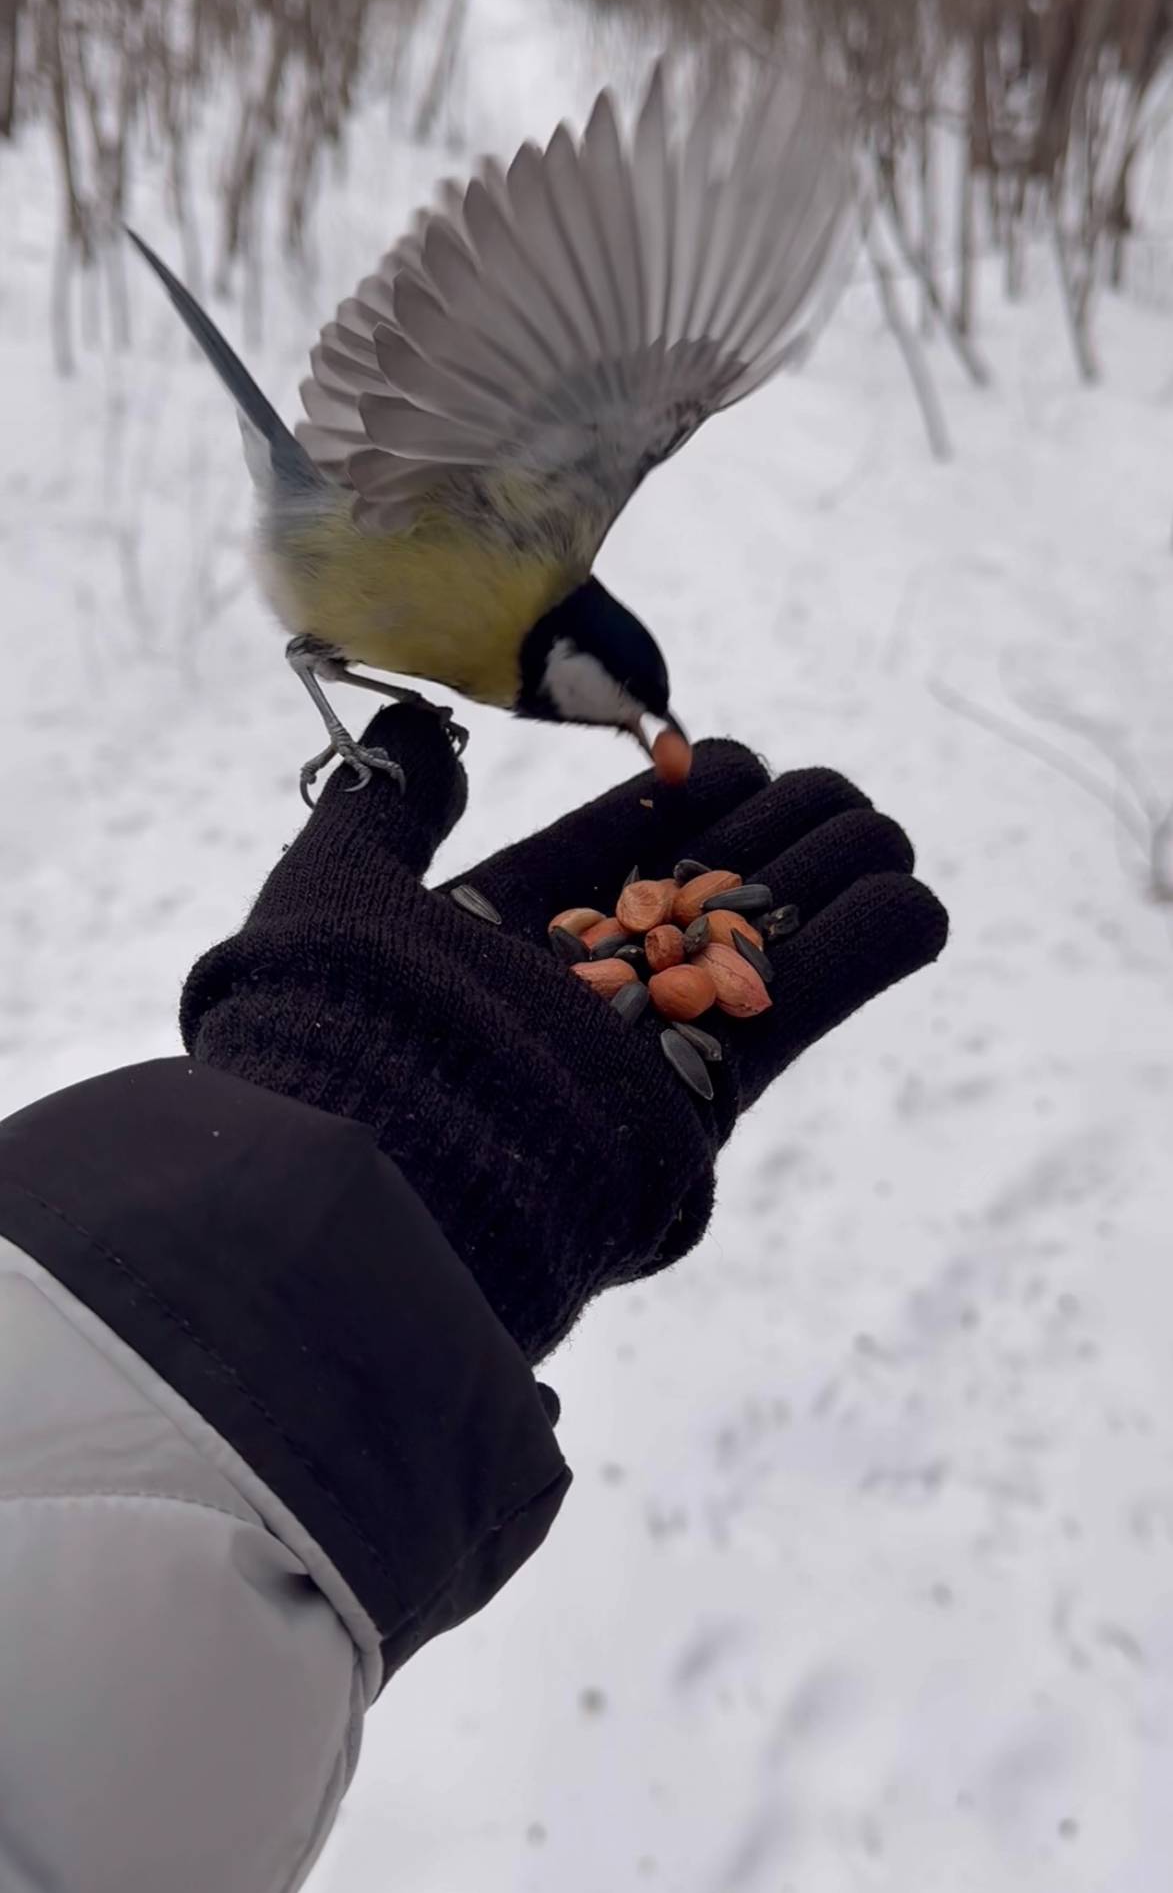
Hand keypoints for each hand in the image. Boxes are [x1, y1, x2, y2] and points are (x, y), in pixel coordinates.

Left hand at [181, 709, 946, 1361]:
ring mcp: (646, 1041)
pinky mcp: (704, 1091)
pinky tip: (914, 903)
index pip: (607, 853)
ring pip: (757, 945)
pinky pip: (799, 1011)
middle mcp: (580, 994)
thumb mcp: (339, 885)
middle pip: (695, 895)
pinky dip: (864, 955)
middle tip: (827, 794)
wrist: (380, 1161)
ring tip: (879, 829)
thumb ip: (387, 805)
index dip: (668, 800)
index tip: (717, 759)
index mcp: (501, 941)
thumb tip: (422, 730)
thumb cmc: (342, 1019)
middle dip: (766, 836)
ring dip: (827, 881)